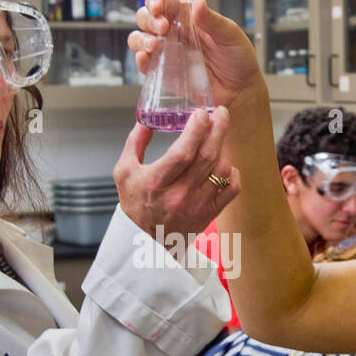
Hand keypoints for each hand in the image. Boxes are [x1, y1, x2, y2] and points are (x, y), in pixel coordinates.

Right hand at [113, 107, 240, 255]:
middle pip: (207, 156)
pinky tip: (223, 164)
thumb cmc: (135, 205)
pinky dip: (232, 173)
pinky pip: (232, 189)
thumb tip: (147, 119)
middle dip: (218, 129)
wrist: (144, 243)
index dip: (195, 129)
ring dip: (222, 149)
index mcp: (156, 182)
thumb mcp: (123, 171)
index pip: (182, 152)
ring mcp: (197, 205)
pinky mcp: (210, 213)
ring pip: (221, 170)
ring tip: (215, 139)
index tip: (200, 113)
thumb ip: (135, 142)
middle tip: (221, 113)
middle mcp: (179, 195)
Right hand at [127, 0, 263, 108]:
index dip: (156, 0)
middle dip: (148, 19)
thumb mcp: (230, 35)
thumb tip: (198, 1)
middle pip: (146, 18)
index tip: (158, 7)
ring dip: (140, 39)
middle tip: (162, 27)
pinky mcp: (163, 73)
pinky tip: (146, 58)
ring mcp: (167, 53)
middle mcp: (174, 33)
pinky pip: (144, 65)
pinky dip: (140, 60)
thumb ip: (212, 20)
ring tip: (154, 45)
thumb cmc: (238, 61)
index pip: (165, 1)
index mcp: (189, 17)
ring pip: (139, 39)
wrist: (240, 92)